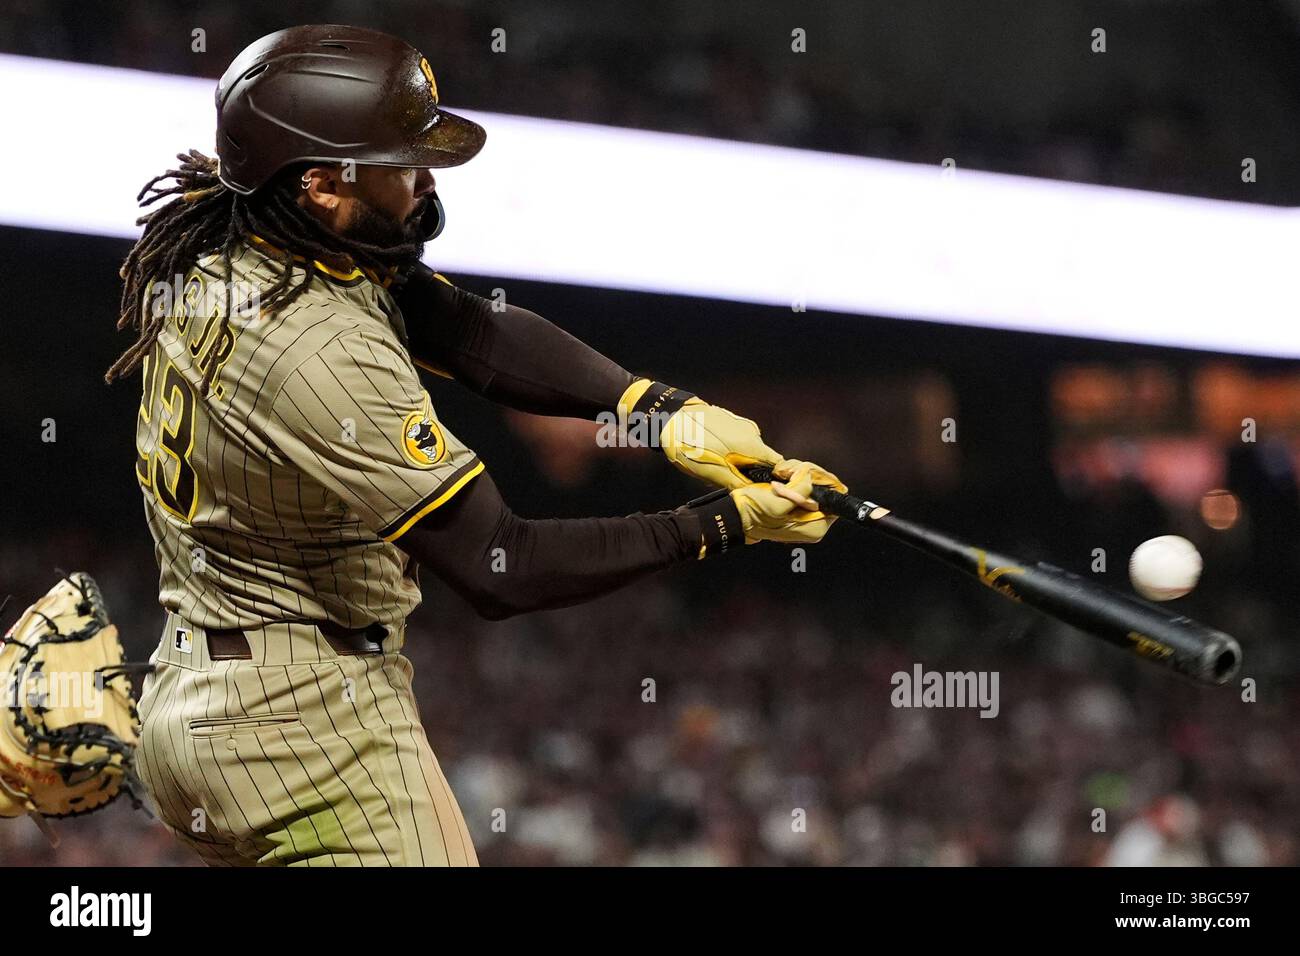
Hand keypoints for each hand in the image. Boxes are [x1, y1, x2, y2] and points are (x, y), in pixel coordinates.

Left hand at [659, 397, 780, 488]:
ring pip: (749, 450)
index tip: (764, 488)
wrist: (671, 417)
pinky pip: (738, 441)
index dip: (774, 478)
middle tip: (732, 480)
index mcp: (752, 445)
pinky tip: (713, 452)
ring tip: (718, 465)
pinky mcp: (730, 421)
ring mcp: (741, 424)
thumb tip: (755, 494)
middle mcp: (752, 432)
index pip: (778, 464)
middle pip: (762, 458)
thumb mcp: (714, 472)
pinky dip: (731, 450)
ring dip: (739, 461)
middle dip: (751, 472)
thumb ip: (738, 483)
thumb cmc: (692, 445)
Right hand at [730, 464, 836, 543]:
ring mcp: (805, 514)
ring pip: (813, 484)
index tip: (805, 476)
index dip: (823, 482)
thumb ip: (803, 491)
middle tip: (787, 475)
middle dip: (807, 476)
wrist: (736, 515)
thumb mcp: (779, 502)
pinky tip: (779, 480)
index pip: (836, 499)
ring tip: (779, 478)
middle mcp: (813, 522)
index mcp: (815, 526)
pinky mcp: (796, 506)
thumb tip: (814, 479)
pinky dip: (792, 479)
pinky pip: (803, 487)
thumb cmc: (754, 512)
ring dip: (796, 475)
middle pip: (825, 488)